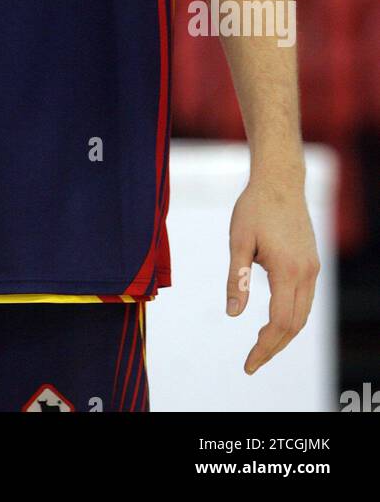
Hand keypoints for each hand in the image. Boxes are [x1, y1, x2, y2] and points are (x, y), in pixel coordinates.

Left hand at [226, 173, 319, 374]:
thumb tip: (232, 314)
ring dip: (284, 334)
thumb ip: (237, 279)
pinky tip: (274, 321)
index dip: (265, 347)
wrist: (280, 181)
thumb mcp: (238, 241)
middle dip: (274, 346)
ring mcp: (312, 268)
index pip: (279, 323)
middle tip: (252, 362)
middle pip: (294, 325)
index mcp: (287, 270)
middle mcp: (306, 273)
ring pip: (303, 314)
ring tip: (261, 347)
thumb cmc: (254, 208)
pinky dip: (291, 317)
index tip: (249, 363)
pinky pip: (305, 299)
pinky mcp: (312, 262)